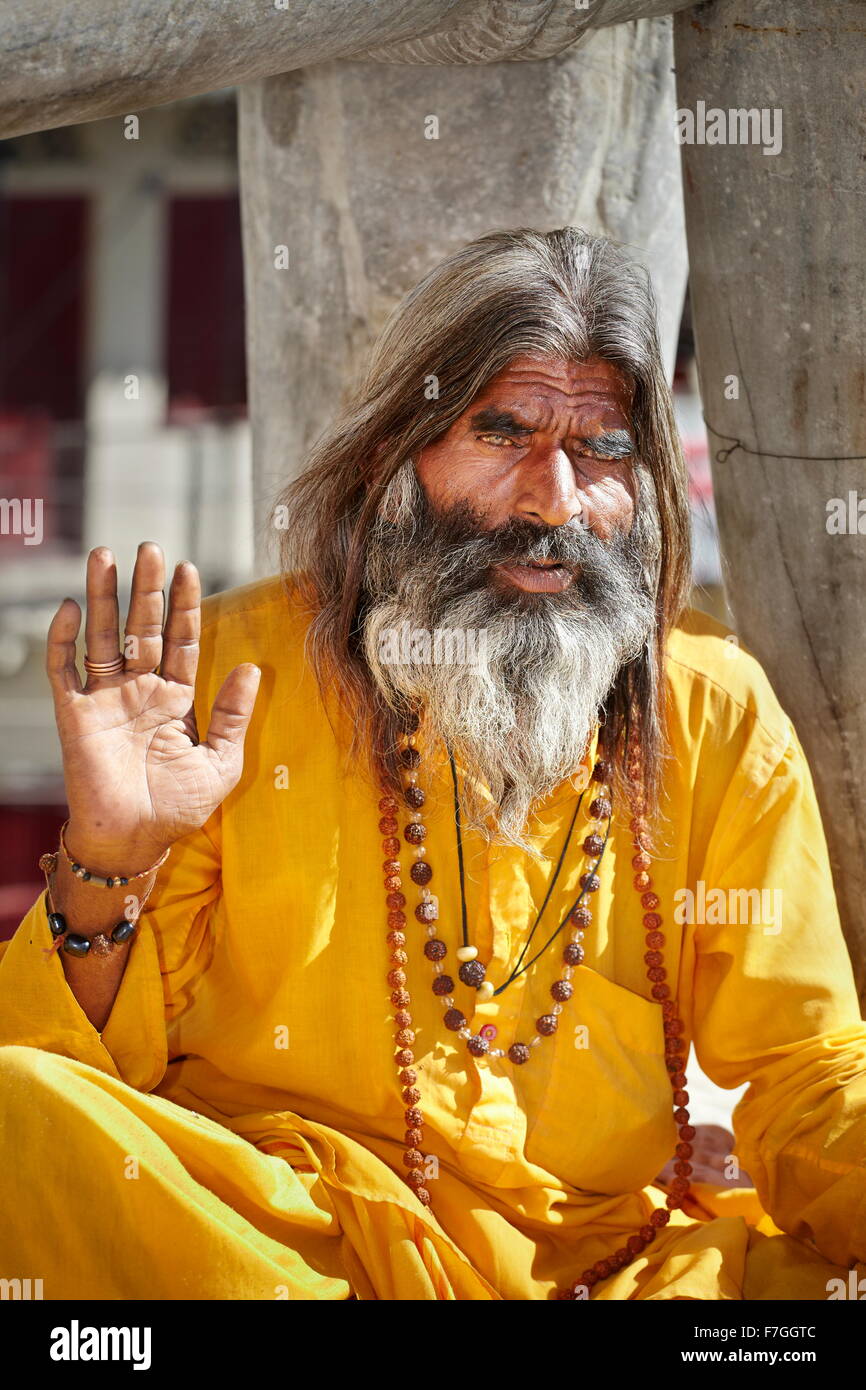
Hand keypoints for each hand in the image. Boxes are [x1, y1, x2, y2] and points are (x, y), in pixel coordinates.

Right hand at [47, 543, 260, 873]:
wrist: (135, 840)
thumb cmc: (177, 808)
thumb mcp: (220, 762)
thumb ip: (233, 715)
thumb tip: (251, 667)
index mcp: (173, 698)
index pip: (180, 641)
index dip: (184, 606)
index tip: (190, 568)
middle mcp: (138, 691)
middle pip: (142, 628)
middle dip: (146, 588)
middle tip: (150, 547)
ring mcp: (105, 700)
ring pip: (103, 637)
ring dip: (103, 597)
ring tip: (105, 555)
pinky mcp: (76, 715)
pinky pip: (64, 671)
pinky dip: (64, 640)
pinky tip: (70, 608)